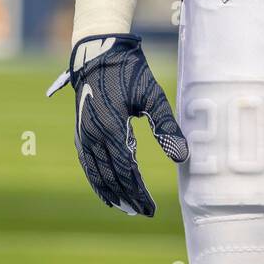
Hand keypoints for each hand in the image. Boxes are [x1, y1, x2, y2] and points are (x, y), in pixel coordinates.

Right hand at [48, 34, 188, 215]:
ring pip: (96, 174)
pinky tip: (106, 189)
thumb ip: (166, 126)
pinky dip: (96, 181)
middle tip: (143, 212)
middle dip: (127, 198)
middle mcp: (93, 136)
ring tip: (126, 208)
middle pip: (110, 178)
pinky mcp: (81, 131)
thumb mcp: (151, 95)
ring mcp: (84, 134)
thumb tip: (182, 157)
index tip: (150, 209)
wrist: (98, 51)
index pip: (126, 172)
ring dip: (111, 193)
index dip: (138, 192)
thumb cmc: (129, 70)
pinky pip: (88, 164)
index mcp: (111, 128)